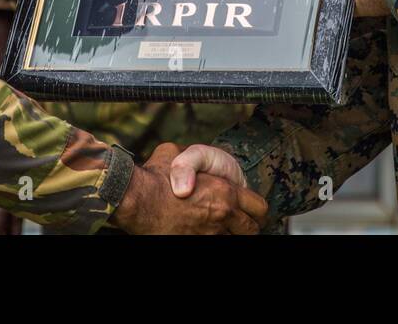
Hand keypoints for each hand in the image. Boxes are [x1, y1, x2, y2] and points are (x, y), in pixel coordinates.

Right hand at [111, 142, 266, 234]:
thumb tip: (195, 169)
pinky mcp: (196, 243)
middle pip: (251, 230)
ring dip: (228, 235)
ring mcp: (210, 234)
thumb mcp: (177, 153)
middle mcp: (222, 215)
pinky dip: (211, 238)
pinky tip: (203, 233)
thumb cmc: (155, 177)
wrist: (137, 201)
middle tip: (240, 225)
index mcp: (225, 191)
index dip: (256, 209)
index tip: (250, 211)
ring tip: (220, 229)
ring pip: (233, 240)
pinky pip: (214, 245)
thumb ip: (193, 160)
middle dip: (247, 227)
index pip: (260, 207)